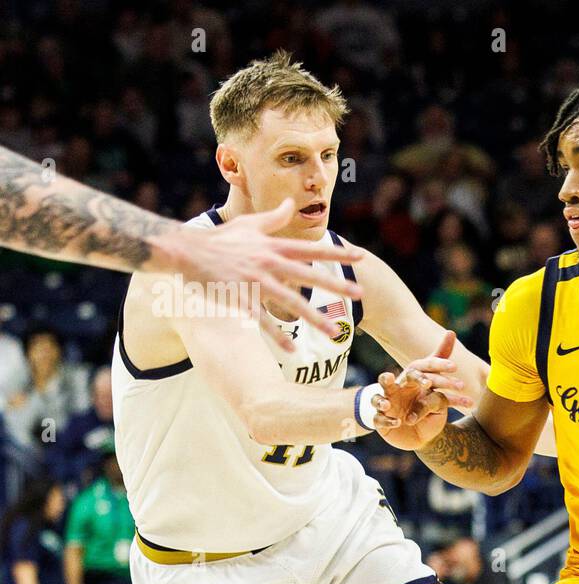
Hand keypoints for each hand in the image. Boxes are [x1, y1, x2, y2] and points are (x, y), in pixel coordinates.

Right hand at [147, 198, 362, 344]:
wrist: (185, 251)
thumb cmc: (219, 238)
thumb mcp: (249, 224)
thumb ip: (274, 217)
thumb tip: (291, 203)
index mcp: (273, 247)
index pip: (311, 250)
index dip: (336, 253)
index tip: (360, 257)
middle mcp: (268, 263)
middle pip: (308, 275)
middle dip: (335, 285)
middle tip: (360, 293)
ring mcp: (255, 282)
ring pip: (291, 302)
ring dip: (314, 318)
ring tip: (334, 332)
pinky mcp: (240, 298)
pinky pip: (263, 321)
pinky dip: (277, 335)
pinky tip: (292, 350)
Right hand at [373, 330, 474, 450]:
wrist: (414, 433)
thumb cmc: (421, 403)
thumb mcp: (435, 387)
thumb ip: (441, 364)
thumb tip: (450, 331)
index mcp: (413, 379)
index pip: (425, 367)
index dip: (438, 365)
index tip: (454, 367)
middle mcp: (399, 387)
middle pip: (406, 377)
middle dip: (417, 379)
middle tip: (429, 384)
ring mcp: (388, 402)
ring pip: (379, 394)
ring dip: (383, 395)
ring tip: (388, 403)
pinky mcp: (381, 419)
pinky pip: (379, 418)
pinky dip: (386, 420)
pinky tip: (397, 423)